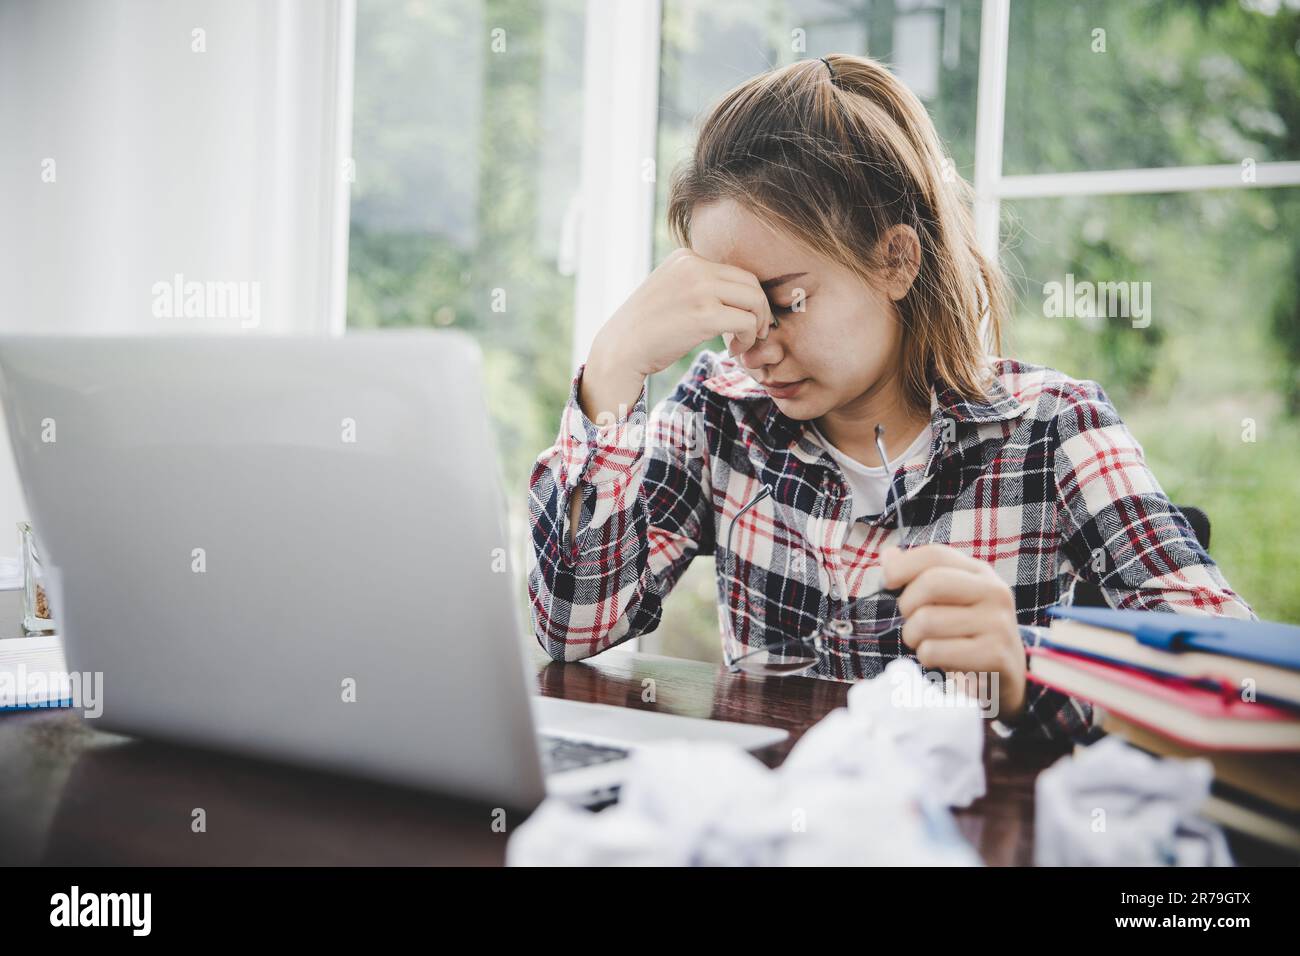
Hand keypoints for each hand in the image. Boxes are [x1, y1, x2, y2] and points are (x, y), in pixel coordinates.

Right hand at [580, 248, 773, 421]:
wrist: (620, 349)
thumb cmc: (645, 328)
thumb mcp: (670, 289)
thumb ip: (696, 283)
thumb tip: (733, 292)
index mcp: (686, 257)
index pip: (734, 271)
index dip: (744, 298)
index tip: (738, 320)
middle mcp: (694, 266)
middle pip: (750, 282)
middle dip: (759, 310)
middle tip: (752, 333)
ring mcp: (700, 288)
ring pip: (755, 300)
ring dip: (756, 325)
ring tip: (741, 343)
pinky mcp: (706, 315)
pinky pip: (747, 322)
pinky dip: (747, 339)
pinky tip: (732, 350)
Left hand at [881, 544, 1026, 722]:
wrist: (1005, 677)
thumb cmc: (966, 633)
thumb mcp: (949, 600)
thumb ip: (919, 575)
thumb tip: (888, 555)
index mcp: (981, 573)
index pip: (935, 555)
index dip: (902, 565)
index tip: (887, 582)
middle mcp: (994, 592)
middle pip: (930, 583)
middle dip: (907, 605)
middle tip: (913, 622)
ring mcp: (997, 623)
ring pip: (926, 620)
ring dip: (914, 637)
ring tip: (928, 643)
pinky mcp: (994, 655)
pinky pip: (934, 650)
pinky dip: (926, 657)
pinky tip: (941, 660)